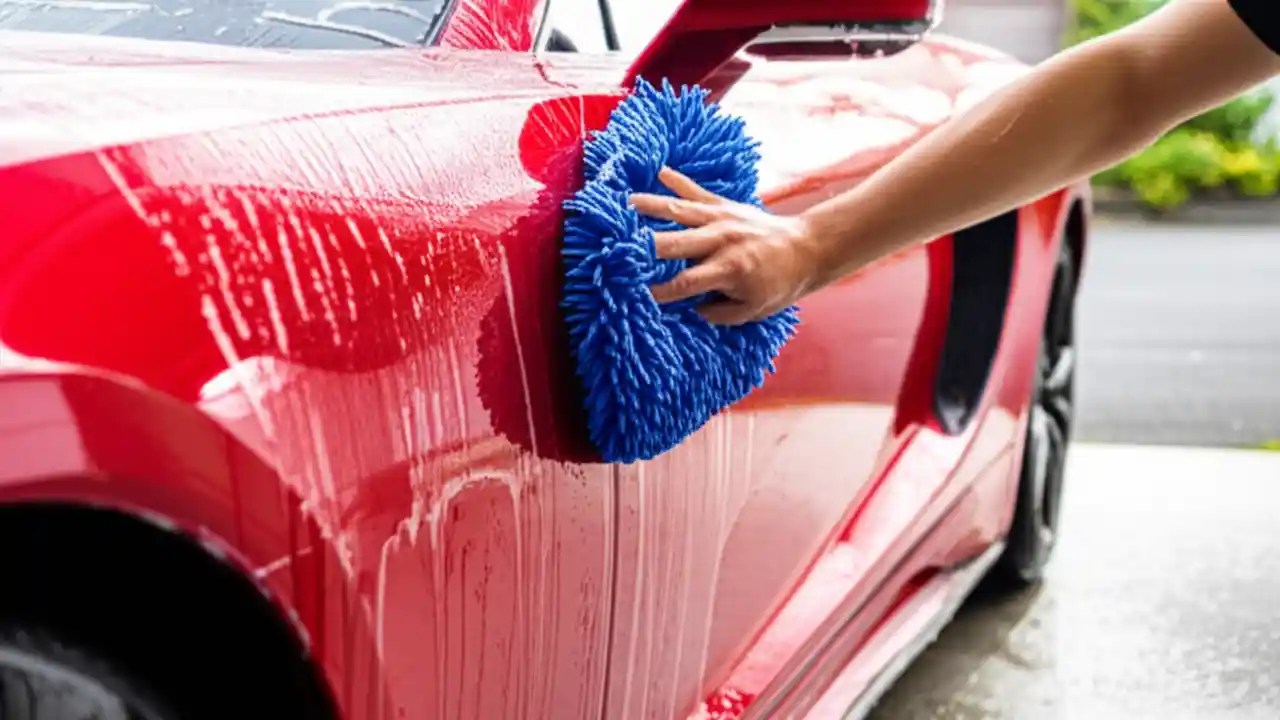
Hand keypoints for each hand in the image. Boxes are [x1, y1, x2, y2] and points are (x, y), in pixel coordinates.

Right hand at [629, 167, 824, 325]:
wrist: (805, 249)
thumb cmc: (778, 284)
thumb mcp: (751, 310)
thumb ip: (718, 313)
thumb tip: (688, 307)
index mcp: (728, 269)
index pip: (685, 283)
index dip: (660, 290)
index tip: (636, 294)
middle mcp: (720, 240)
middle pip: (673, 242)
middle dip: (644, 245)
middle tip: (616, 244)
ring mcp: (721, 218)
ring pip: (679, 210)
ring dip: (650, 206)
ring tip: (623, 202)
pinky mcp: (724, 205)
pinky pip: (697, 192)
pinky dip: (678, 181)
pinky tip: (659, 170)